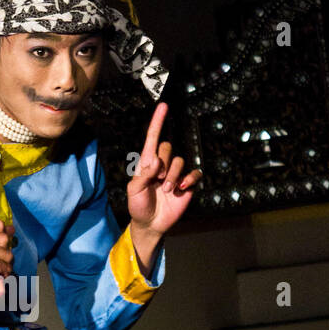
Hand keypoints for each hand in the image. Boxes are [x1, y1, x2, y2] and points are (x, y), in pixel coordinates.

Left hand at [126, 101, 202, 235]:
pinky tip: (182, 188)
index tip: (163, 106)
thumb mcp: (134, 191)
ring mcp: (175, 174)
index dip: (158, 122)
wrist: (151, 224)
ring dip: (174, 175)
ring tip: (167, 190)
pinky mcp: (187, 184)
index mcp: (147, 163)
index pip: (153, 138)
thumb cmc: (138, 206)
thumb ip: (143, 175)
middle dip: (164, 163)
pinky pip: (194, 172)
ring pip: (180, 160)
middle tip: (157, 181)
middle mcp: (162, 165)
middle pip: (168, 147)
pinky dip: (189, 178)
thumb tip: (155, 160)